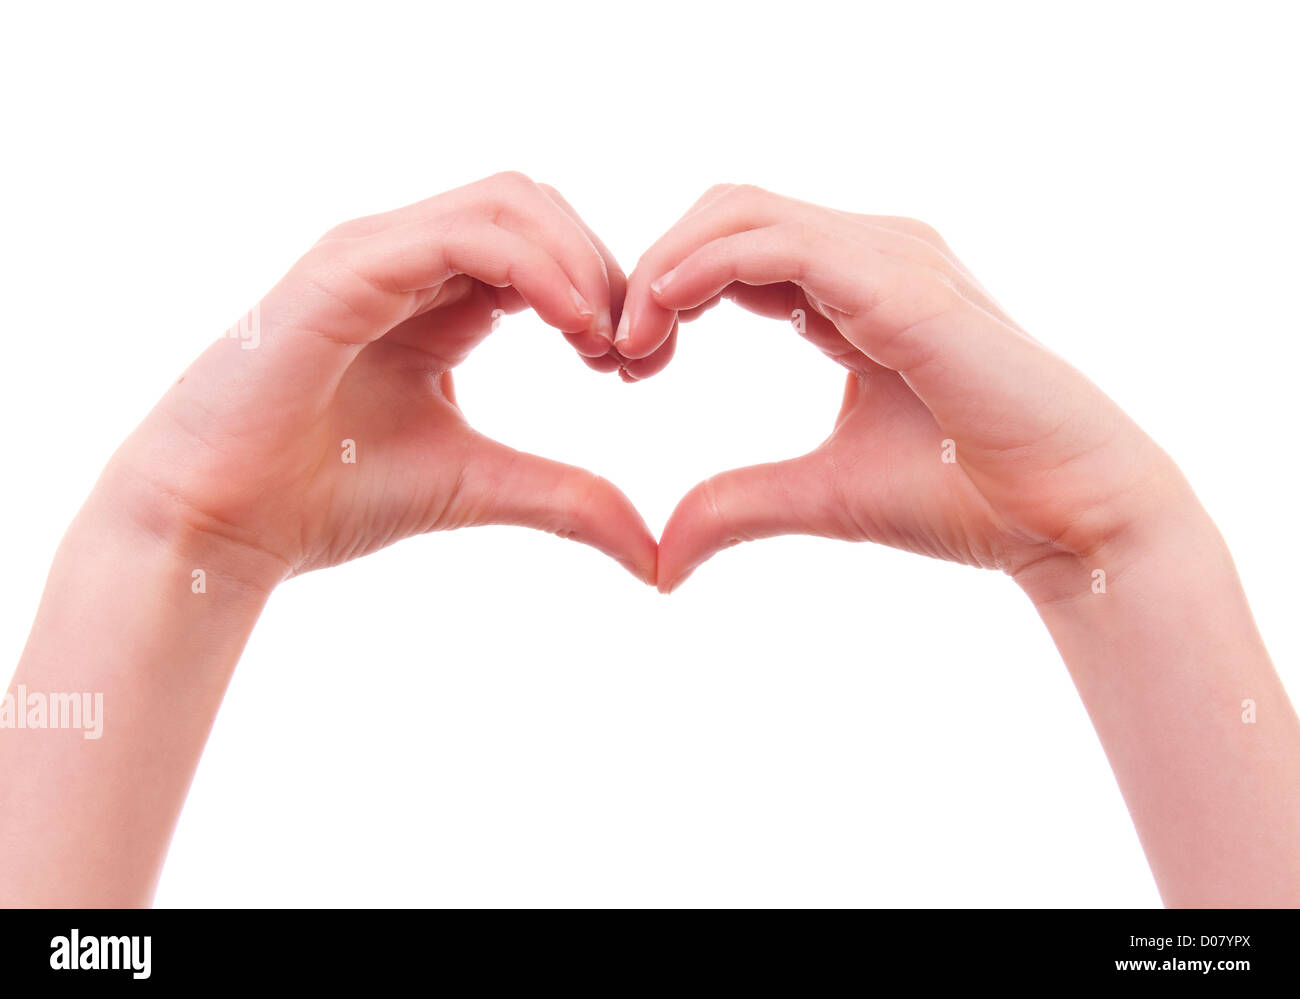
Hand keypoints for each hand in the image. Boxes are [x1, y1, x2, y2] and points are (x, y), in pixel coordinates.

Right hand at [103, 172, 656, 588]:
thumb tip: (654, 555)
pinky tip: (573, 327)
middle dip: (604, 267)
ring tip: (606, 341)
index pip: (548, 247)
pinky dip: (533, 266)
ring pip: (508, 202)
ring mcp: (375, 254)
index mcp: (440, 296)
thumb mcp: (479, 484)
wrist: (221, 522)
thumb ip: (564, 498)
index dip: (608, 291)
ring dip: (578, 260)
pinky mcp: (345, 269)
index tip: (639, 365)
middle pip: (538, 208)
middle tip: (634, 350)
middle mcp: (409, 259)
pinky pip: (460, 234)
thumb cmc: (330, 496)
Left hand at [615, 184, 1188, 597]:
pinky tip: (663, 321)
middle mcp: (872, 254)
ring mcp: (890, 257)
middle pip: (726, 210)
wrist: (1068, 517)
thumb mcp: (820, 495)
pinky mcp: (902, 282)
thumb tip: (660, 560)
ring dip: (665, 265)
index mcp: (854, 290)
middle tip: (617, 350)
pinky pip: (776, 244)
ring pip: (740, 211)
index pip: (735, 249)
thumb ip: (737, 505)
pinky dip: (703, 268)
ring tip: (629, 344)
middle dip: (654, 268)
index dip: (667, 291)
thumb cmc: (967, 498)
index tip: (628, 362)